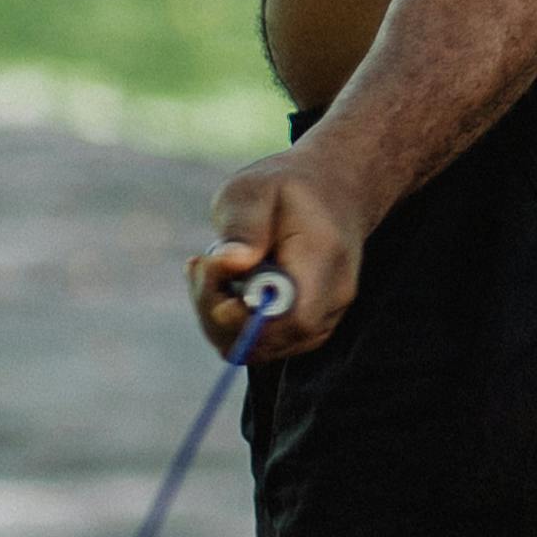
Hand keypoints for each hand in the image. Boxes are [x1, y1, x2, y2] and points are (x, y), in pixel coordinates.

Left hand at [190, 154, 366, 360]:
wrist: (333, 192)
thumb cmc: (288, 188)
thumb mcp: (255, 189)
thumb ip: (243, 226)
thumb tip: (230, 263)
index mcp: (324, 258)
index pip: (295, 318)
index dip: (249, 320)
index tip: (218, 288)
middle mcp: (332, 298)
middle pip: (273, 340)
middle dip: (220, 314)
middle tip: (203, 263)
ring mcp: (323, 318)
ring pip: (261, 349)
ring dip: (219, 318)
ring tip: (210, 266)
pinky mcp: (306, 328)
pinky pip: (262, 343)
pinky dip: (230, 321)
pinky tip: (219, 281)